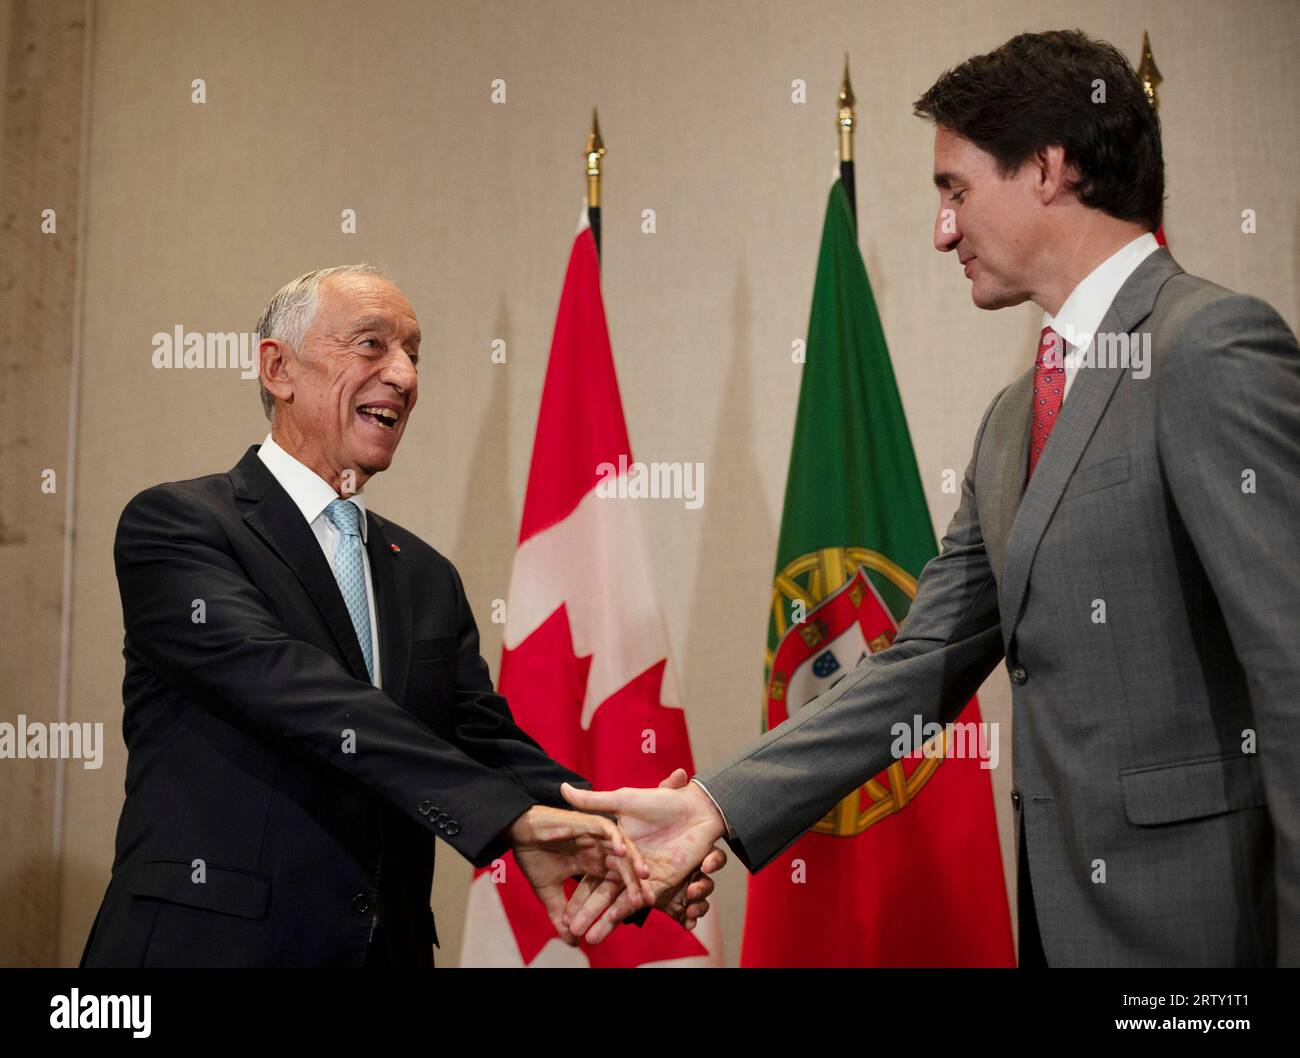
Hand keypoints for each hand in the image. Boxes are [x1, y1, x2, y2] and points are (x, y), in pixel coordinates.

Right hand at [506, 805, 651, 944]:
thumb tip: (570, 942)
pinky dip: (615, 838)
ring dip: (632, 860)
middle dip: (636, 882)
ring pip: (621, 847)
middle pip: (623, 866)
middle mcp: (598, 849)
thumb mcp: (548, 890)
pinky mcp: (589, 822)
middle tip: (646, 899)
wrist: (516, 830)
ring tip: (643, 877)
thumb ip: (559, 913)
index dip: (626, 895)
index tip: (638, 911)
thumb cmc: (532, 855)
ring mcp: (595, 835)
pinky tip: (621, 851)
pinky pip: (607, 828)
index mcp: (593, 863)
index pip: (615, 881)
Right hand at [559, 770, 727, 943]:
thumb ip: (593, 800)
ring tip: (592, 937)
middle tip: (573, 931)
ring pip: (620, 897)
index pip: (590, 875)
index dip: (577, 893)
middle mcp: (626, 864)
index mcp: (614, 848)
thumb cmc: (661, 802)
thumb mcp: (623, 799)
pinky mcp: (662, 879)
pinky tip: (618, 917)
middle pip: (602, 892)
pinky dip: (630, 904)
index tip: (561, 910)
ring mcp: (644, 873)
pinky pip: (643, 894)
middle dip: (588, 912)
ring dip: (607, 918)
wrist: (697, 807)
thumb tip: (563, 789)